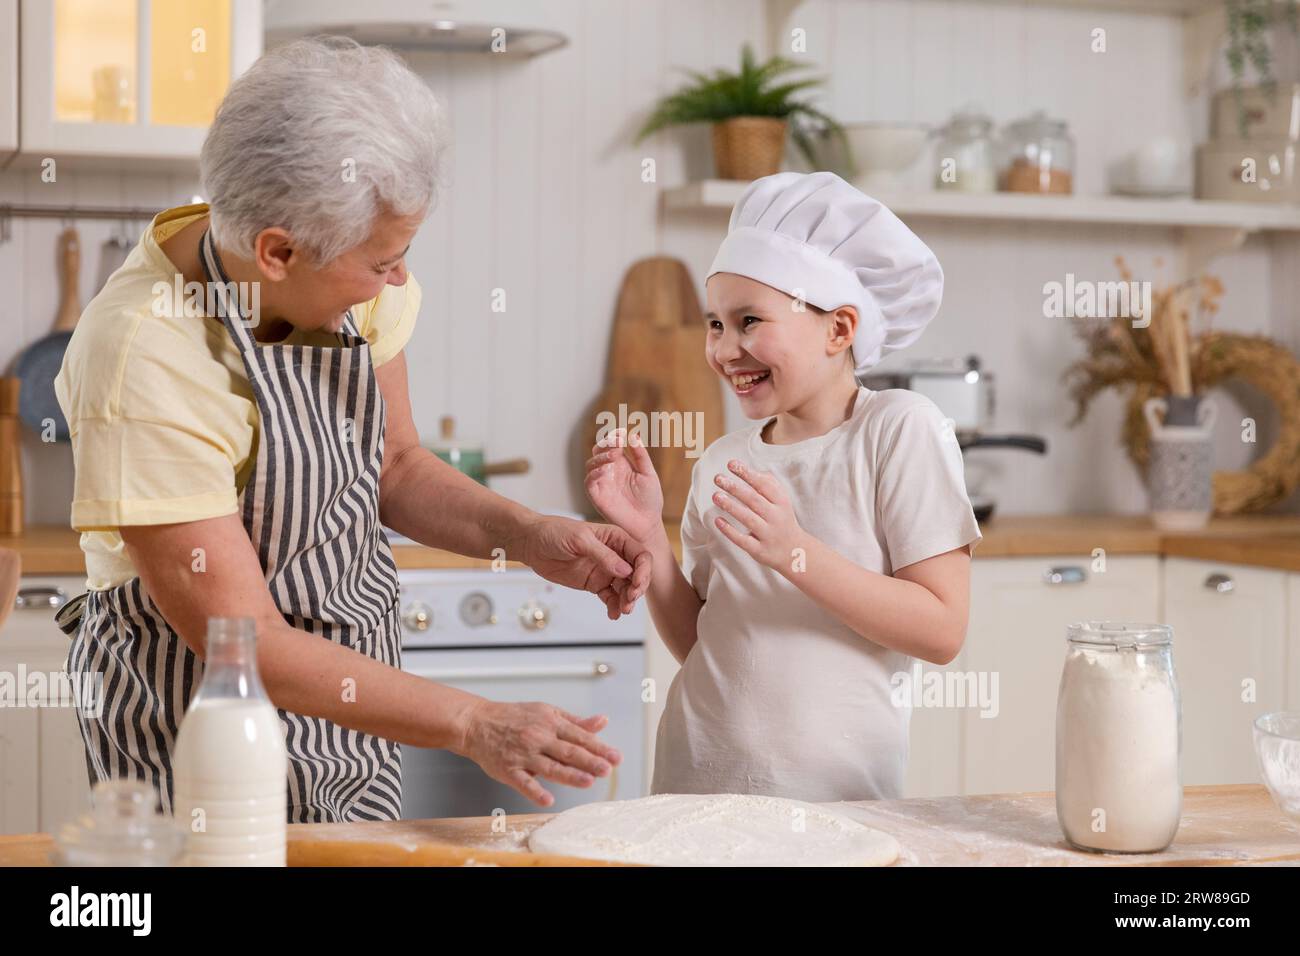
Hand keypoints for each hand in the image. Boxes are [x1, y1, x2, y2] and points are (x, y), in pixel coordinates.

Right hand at [455, 698, 620, 807]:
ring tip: (588, 781)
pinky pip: (523, 782)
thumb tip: (602, 722)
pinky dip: (535, 791)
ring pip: (550, 766)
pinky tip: (548, 799)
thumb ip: (575, 721)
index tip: (615, 757)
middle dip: (590, 760)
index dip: (599, 747)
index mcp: (550, 723)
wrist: (478, 723)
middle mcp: (538, 738)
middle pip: (568, 751)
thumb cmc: (514, 718)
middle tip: (608, 769)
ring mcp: (523, 754)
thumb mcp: (547, 712)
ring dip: (570, 774)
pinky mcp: (508, 769)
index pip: (579, 736)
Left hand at [517, 514, 651, 618]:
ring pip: (625, 588)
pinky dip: (614, 606)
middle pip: (637, 574)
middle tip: (629, 599)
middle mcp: (614, 555)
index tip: (636, 583)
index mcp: (615, 538)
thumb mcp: (580, 540)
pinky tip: (613, 614)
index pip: (640, 554)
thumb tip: (625, 570)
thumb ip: (603, 555)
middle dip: (637, 588)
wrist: (532, 544)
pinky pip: (610, 597)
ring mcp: (605, 571)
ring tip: (622, 610)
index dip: (643, 570)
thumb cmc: (554, 533)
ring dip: (627, 600)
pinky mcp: (594, 584)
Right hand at [584, 428, 663, 545]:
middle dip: (606, 444)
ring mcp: (601, 483)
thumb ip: (641, 456)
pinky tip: (606, 470)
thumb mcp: (648, 474)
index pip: (611, 445)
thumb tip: (634, 435)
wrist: (647, 523)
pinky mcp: (596, 496)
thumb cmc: (649, 500)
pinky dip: (595, 474)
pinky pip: (589, 482)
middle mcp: (609, 471)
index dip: (614, 437)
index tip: (622, 432)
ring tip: (613, 456)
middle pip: (598, 451)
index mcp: (621, 464)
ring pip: (591, 464)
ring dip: (601, 457)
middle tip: (617, 442)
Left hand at [710, 459, 806, 572]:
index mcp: (781, 502)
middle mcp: (776, 517)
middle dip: (735, 488)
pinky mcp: (759, 550)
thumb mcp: (781, 501)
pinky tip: (718, 520)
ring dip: (731, 506)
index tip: (731, 464)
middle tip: (718, 478)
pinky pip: (743, 540)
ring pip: (748, 518)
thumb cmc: (782, 520)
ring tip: (716, 495)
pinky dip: (730, 530)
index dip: (747, 473)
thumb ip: (768, 484)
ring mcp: (768, 535)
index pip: (764, 485)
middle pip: (754, 500)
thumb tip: (749, 469)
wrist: (795, 552)